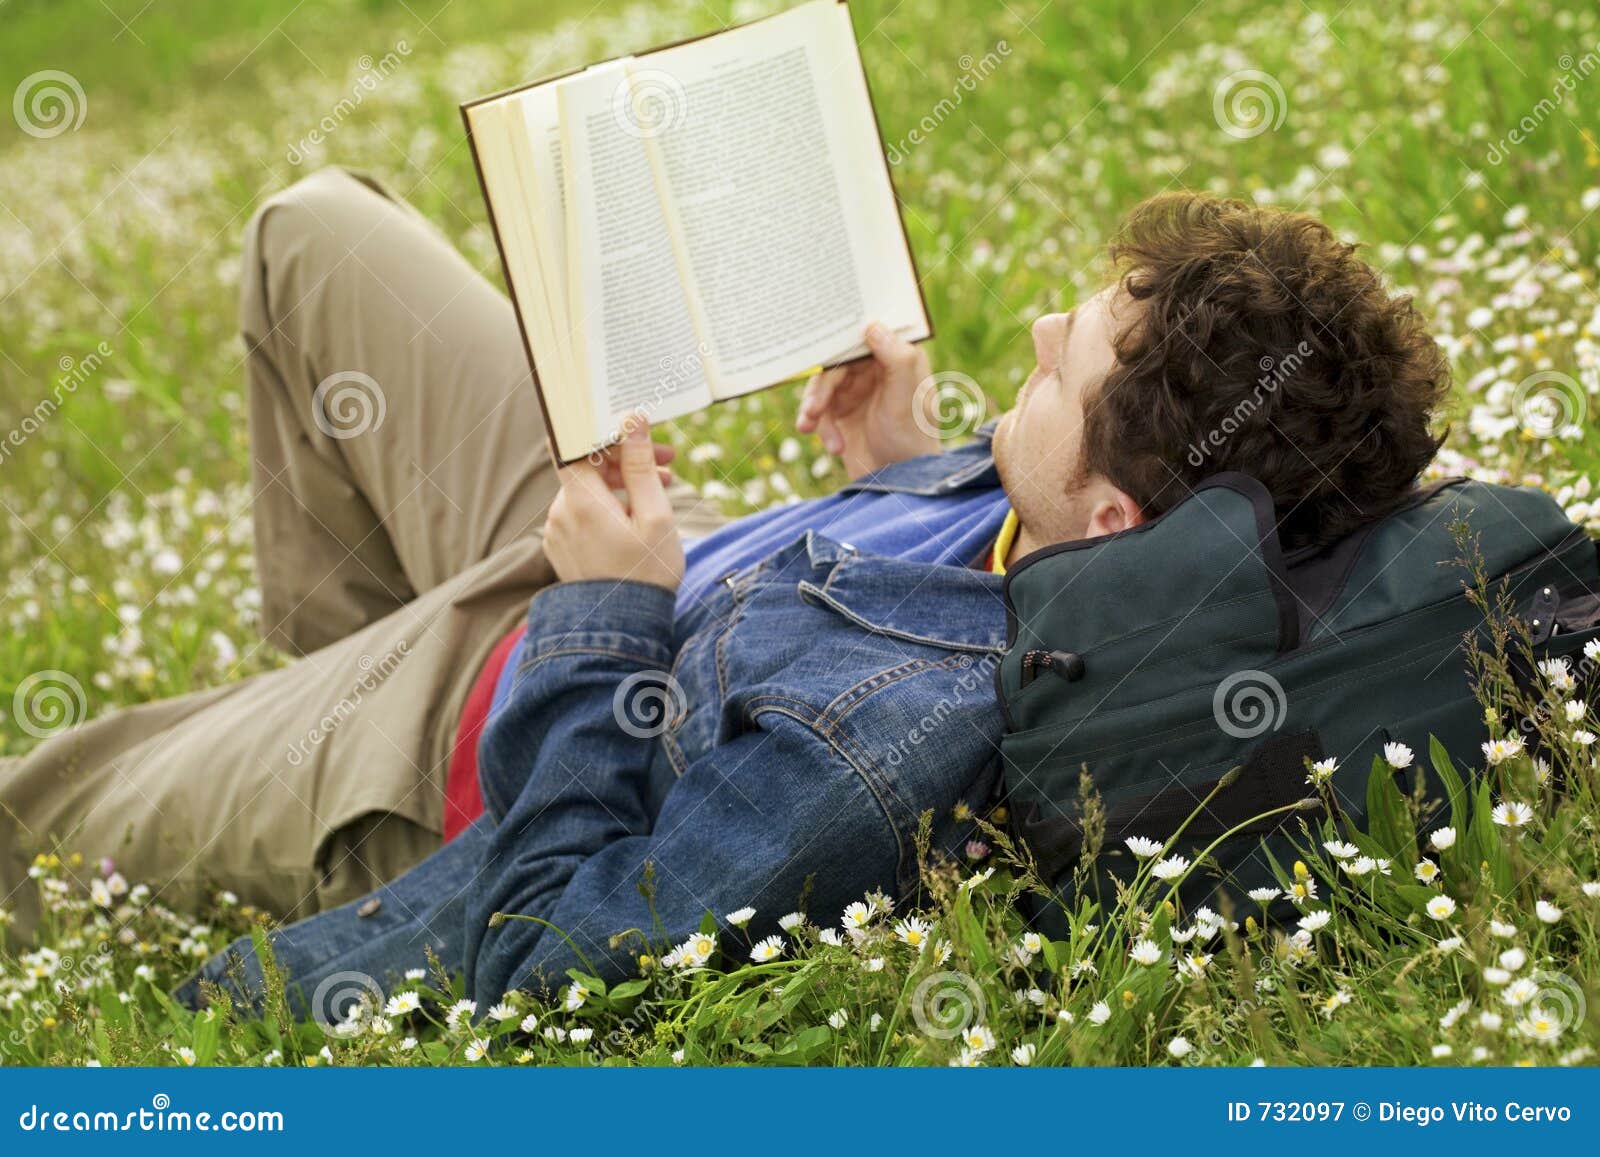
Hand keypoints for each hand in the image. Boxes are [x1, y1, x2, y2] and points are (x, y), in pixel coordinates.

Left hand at [544, 415, 683, 591]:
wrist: (624, 630)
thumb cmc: (646, 574)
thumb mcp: (655, 516)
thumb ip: (640, 465)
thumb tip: (631, 419)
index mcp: (580, 501)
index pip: (570, 444)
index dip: (599, 430)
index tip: (629, 429)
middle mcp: (559, 512)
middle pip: (587, 467)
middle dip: (626, 459)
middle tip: (668, 461)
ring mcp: (557, 532)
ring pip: (588, 491)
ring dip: (621, 484)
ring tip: (661, 490)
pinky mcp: (561, 547)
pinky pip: (583, 514)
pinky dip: (608, 507)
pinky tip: (637, 516)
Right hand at [796, 322, 939, 479]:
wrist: (901, 485)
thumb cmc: (914, 441)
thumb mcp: (908, 399)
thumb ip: (897, 359)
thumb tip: (872, 325)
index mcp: (898, 360)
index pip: (864, 337)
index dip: (841, 338)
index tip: (819, 343)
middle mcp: (876, 371)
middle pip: (836, 364)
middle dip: (822, 387)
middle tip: (814, 409)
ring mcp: (858, 392)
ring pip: (823, 387)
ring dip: (815, 408)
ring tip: (810, 427)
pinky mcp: (842, 415)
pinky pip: (820, 411)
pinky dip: (819, 427)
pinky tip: (831, 446)